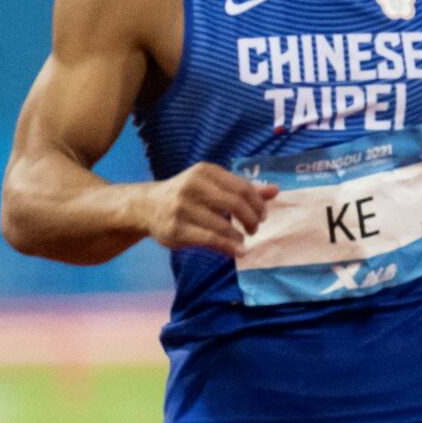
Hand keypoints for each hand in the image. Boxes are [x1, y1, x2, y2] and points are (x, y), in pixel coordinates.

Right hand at [145, 164, 276, 254]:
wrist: (146, 207)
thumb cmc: (187, 195)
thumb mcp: (212, 185)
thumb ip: (242, 189)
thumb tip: (275, 190)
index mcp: (204, 172)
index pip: (243, 187)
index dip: (258, 204)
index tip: (263, 215)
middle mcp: (192, 186)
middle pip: (236, 204)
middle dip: (252, 219)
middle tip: (255, 229)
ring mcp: (181, 208)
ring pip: (223, 225)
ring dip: (240, 236)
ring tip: (243, 239)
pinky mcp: (175, 229)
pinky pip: (211, 240)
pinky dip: (229, 247)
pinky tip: (238, 250)